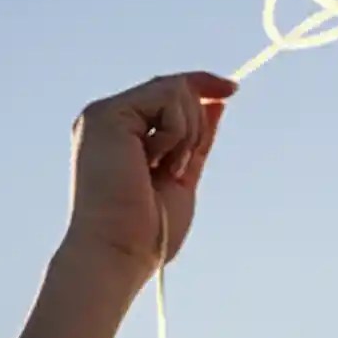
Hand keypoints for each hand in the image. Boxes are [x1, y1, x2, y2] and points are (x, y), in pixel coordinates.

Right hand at [65, 71, 236, 279]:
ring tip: (163, 170)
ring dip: (187, 135)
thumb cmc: (147, 229)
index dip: (201, 85)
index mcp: (121, 132)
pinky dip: (176, 133)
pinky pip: (168, 98)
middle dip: (196, 126)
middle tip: (178, 168)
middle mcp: (108, 118)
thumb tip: (217, 102)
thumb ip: (196, 137)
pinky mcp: (108, 115)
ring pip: (176, 90)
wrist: (119, 252)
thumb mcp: (183, 173)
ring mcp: (104, 115)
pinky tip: (152, 164)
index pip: (165, 93)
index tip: (233, 90)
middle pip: (175, 87)